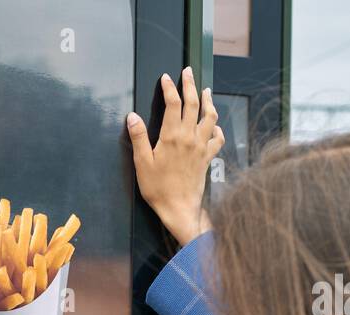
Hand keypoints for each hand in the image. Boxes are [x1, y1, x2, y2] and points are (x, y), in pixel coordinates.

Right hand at [126, 67, 223, 246]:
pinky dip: (217, 129)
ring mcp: (201, 147)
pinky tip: (215, 126)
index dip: (169, 88)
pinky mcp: (207, 158)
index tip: (166, 77)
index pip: (173, 104)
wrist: (179, 208)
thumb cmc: (158, 188)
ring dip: (208, 101)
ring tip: (206, 91)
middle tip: (189, 71)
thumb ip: (138, 138)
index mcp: (172, 136)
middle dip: (190, 85)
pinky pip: (217, 139)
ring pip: (210, 117)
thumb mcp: (142, 163)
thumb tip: (132, 116)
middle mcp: (189, 137)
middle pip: (193, 104)